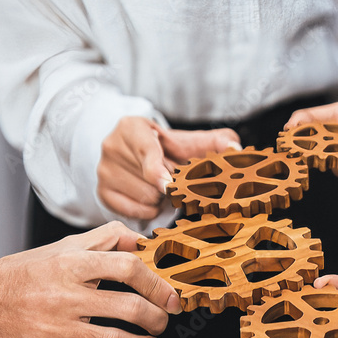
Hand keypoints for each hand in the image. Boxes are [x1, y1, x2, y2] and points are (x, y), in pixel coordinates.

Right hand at [0, 221, 181, 337]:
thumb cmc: (16, 279)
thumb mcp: (55, 250)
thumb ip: (101, 240)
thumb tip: (141, 239)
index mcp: (68, 266)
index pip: (128, 267)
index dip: (157, 283)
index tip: (170, 296)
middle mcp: (63, 297)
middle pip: (130, 308)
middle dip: (157, 319)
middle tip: (163, 323)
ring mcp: (52, 331)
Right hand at [97, 116, 239, 219]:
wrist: (139, 154)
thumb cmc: (168, 148)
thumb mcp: (191, 141)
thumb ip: (217, 141)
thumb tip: (236, 149)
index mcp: (132, 127)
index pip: (145, 152)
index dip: (159, 170)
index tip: (168, 185)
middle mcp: (111, 145)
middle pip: (148, 180)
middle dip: (168, 183)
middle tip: (172, 176)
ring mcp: (103, 170)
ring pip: (142, 197)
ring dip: (159, 198)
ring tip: (160, 186)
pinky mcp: (101, 191)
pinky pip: (131, 211)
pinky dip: (147, 209)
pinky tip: (150, 197)